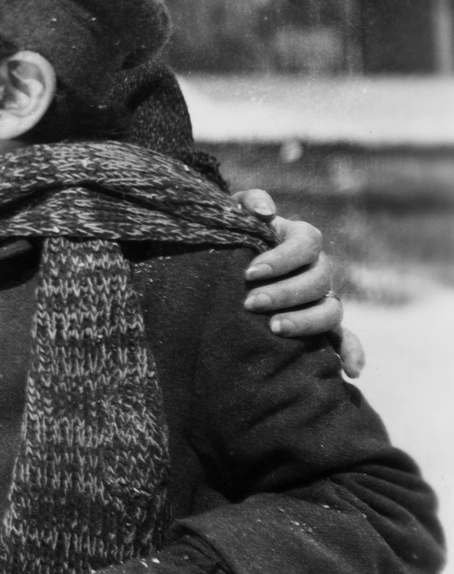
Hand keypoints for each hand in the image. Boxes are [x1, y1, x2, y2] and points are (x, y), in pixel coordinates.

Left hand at [232, 190, 360, 375]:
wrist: (222, 265)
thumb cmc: (228, 236)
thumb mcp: (231, 213)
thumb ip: (247, 202)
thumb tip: (264, 211)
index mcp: (300, 239)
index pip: (308, 242)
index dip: (282, 258)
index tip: (250, 272)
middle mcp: (316, 269)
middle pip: (318, 281)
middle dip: (285, 293)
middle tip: (251, 303)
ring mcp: (320, 298)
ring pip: (331, 310)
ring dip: (307, 321)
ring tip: (274, 328)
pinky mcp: (319, 325)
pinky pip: (345, 339)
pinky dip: (352, 352)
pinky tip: (350, 371)